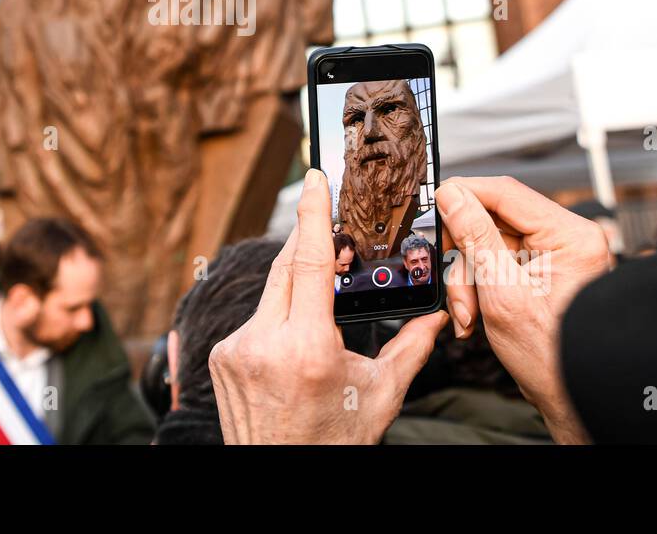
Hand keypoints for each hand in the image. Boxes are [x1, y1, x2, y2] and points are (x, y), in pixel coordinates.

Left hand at [209, 169, 447, 443]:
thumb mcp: (380, 395)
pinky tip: (293, 339)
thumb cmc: (333, 442)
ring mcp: (236, 350)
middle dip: (308, 239)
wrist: (284, 478)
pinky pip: (254, 319)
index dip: (314, 214)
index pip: (311, 261)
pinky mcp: (220, 357)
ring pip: (270, 293)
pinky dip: (276, 317)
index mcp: (307, 349)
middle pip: (287, 266)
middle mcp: (264, 344)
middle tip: (325, 215)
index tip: (315, 178)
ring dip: (295, 287)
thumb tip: (437, 317)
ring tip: (320, 306)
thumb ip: (410, 349)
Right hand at [437, 177, 609, 443]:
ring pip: (491, 244)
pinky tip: (477, 314)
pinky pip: (499, 263)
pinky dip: (481, 287)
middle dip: (466, 257)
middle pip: (494, 221)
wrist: (569, 398)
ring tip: (469, 314)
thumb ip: (475, 237)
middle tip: (455, 281)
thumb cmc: (552, 356)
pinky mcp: (543, 272)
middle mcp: (567, 239)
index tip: (435, 202)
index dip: (464, 195)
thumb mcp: (502, 292)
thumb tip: (452, 196)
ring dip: (470, 279)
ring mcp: (556, 256)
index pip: (506, 193)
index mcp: (570, 235)